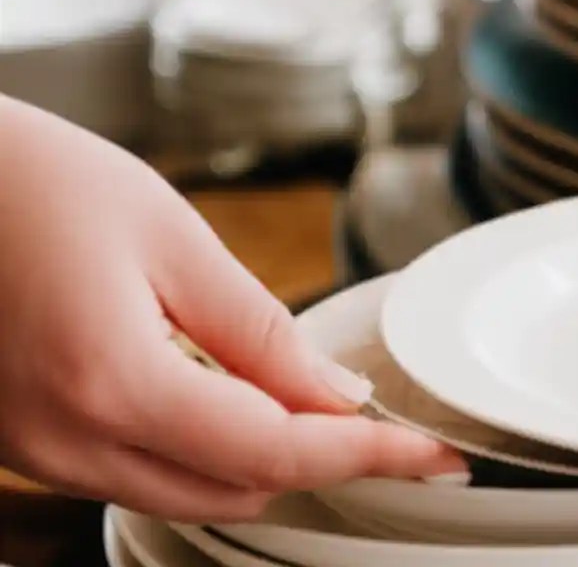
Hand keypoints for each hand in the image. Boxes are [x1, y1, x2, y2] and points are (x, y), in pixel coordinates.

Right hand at [0, 98, 465, 521]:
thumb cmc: (32, 183)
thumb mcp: (170, 238)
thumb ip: (261, 330)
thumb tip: (338, 394)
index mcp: (114, 385)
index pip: (279, 452)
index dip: (371, 457)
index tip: (437, 454)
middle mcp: (70, 441)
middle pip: (241, 489)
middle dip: (324, 458)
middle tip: (386, 419)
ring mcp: (42, 453)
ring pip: (194, 493)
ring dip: (268, 459)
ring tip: (320, 404)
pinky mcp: (30, 443)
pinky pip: (142, 475)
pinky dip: (208, 451)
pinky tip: (237, 400)